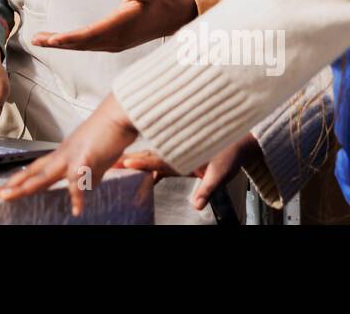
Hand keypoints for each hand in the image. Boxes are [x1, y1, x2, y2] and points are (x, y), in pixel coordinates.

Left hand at [0, 94, 137, 216]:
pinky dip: (77, 194)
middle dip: (12, 185)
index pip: (34, 170)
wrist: (118, 114)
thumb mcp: (94, 160)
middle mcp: (63, 155)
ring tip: (10, 196)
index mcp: (62, 155)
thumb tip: (83, 188)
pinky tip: (76, 208)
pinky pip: (78, 178)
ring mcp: (72, 155)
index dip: (18, 180)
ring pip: (44, 174)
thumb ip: (86, 174)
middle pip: (33, 173)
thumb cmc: (108, 133)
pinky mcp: (86, 156)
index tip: (2, 188)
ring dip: (26, 186)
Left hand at [32, 0, 198, 52]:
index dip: (71, 37)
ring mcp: (114, 43)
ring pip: (82, 45)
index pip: (91, 34)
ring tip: (38, 40)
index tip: (53, 39)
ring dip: (61, 44)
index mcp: (121, 26)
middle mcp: (115, 39)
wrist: (173, 17)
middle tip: (35, 40)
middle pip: (81, 42)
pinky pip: (88, 44)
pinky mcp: (113, 42)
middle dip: (57, 42)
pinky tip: (59, 41)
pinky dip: (71, 43)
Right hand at [117, 132, 257, 211]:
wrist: (238, 145)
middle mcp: (177, 153)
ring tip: (117, 165)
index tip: (125, 162)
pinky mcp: (178, 160)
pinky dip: (147, 167)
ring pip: (151, 159)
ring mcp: (176, 156)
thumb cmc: (230, 155)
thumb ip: (207, 190)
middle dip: (130, 159)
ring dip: (135, 162)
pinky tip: (137, 171)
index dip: (142, 162)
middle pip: (148, 156)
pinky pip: (159, 164)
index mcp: (184, 154)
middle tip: (110, 161)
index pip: (158, 159)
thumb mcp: (221, 174)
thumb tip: (196, 205)